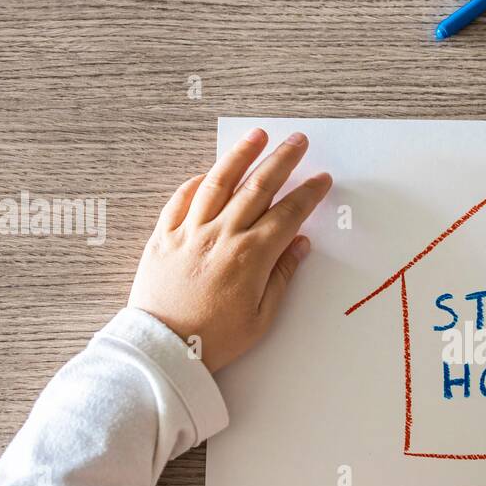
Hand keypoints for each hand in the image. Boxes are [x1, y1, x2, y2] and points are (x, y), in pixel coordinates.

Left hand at [128, 128, 331, 371]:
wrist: (163, 350)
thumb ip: (281, 277)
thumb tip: (300, 245)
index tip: (321, 179)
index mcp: (251, 257)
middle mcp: (221, 236)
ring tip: (257, 135)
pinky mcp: (163, 237)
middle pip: (258, 187)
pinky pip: (180, 200)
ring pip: (219, 183)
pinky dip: (196, 183)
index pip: (288, 214)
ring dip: (240, 156)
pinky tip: (208, 173)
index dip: (308, 194)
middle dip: (282, 160)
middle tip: (298, 141)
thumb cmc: (214, 340)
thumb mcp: (260, 317)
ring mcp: (190, 233)